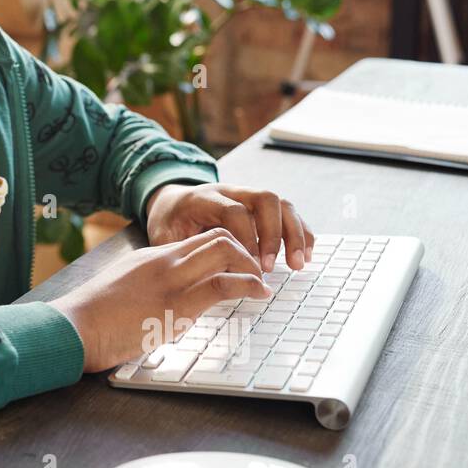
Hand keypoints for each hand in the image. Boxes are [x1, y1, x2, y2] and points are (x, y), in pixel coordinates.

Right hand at [51, 227, 267, 372]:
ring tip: (261, 283)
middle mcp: (163, 261)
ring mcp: (171, 279)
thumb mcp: (120, 295)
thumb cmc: (89, 321)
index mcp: (149, 258)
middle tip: (256, 273)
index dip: (225, 250)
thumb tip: (157, 311)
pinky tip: (260, 293)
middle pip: (217, 236)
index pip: (197, 241)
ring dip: (251, 265)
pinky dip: (250, 285)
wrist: (74, 327)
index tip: (237, 268)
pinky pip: (224, 284)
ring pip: (226, 250)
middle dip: (245, 251)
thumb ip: (143, 294)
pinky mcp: (177, 303)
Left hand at [145, 182, 314, 272]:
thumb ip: (180, 250)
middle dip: (274, 234)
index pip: (235, 211)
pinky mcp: (261, 207)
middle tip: (271, 267)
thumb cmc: (168, 223)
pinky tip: (305, 256)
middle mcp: (231, 191)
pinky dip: (301, 233)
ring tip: (297, 265)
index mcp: (204, 198)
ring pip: (282, 204)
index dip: (246, 238)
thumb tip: (199, 276)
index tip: (249, 266)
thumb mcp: (162, 235)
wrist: (172, 202)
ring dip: (294, 234)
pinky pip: (288, 214)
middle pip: (265, 199)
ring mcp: (249, 196)